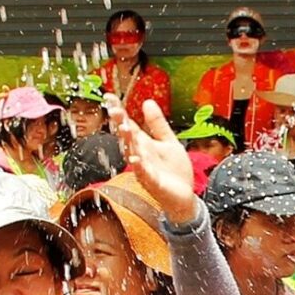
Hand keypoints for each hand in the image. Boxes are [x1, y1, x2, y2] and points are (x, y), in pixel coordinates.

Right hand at [116, 100, 200, 224]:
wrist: (184, 197)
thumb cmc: (174, 171)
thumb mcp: (168, 141)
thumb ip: (157, 124)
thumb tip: (147, 102)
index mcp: (143, 144)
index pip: (129, 125)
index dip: (119, 112)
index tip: (109, 97)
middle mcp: (140, 155)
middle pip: (128, 138)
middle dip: (121, 124)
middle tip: (115, 110)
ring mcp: (145, 170)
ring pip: (133, 154)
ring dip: (128, 142)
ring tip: (124, 128)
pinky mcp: (153, 184)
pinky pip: (144, 174)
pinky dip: (139, 167)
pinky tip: (135, 159)